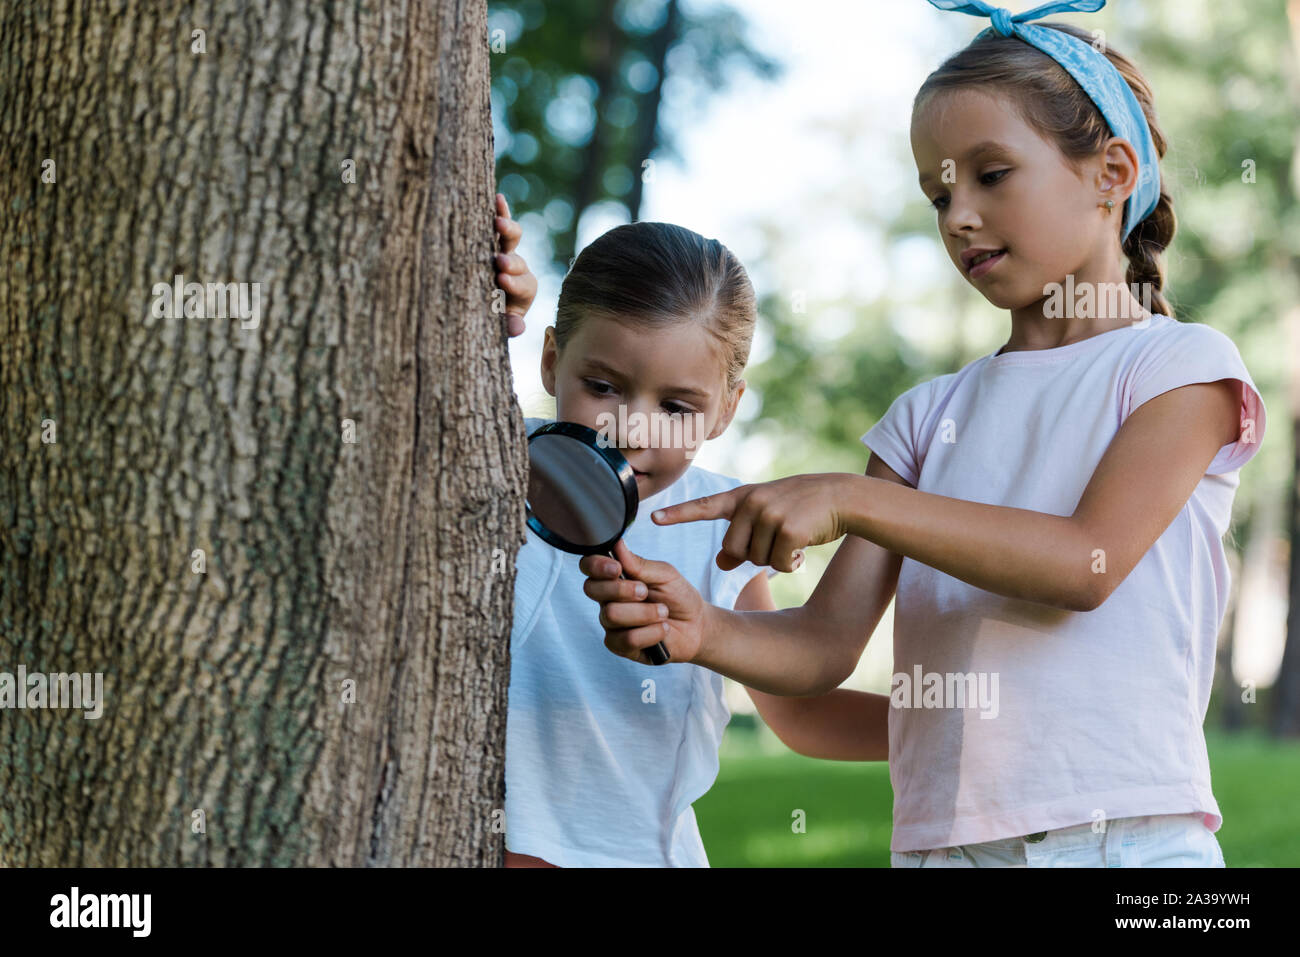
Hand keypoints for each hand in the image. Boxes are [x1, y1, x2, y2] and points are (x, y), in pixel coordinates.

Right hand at [493, 193, 536, 336]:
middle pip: (519, 261)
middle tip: (500, 262)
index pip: (523, 285)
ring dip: (507, 229)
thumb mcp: (498, 327)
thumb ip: (508, 327)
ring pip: (511, 239)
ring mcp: (505, 252)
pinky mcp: (493, 240)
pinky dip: (500, 211)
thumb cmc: (488, 317)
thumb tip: (517, 328)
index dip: (514, 282)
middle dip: (511, 261)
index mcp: (522, 290)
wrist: (480, 304)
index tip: (502, 280)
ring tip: (497, 222)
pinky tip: (498, 197)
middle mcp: (517, 269)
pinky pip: (499, 224)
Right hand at [579, 539, 709, 664]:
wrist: (696, 625)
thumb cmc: (678, 596)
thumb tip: (618, 545)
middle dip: (622, 589)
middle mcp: (607, 600)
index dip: (596, 565)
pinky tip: (663, 629)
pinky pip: (626, 639)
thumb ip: (640, 564)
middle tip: (645, 591)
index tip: (617, 568)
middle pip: (592, 590)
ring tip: (663, 612)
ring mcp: (611, 624)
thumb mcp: (665, 574)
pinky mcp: (620, 646)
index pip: (589, 567)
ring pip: (611, 614)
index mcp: (614, 578)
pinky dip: (651, 632)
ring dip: (644, 612)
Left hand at [652, 474, 855, 571]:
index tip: (652, 518)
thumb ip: (743, 535)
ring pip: (756, 559)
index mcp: (743, 497)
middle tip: (777, 541)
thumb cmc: (802, 509)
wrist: (842, 497)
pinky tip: (803, 548)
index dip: (678, 514)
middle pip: (733, 550)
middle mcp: (751, 502)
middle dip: (753, 555)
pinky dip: (791, 563)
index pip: (705, 506)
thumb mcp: (768, 516)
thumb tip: (720, 563)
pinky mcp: (788, 528)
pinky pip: (778, 563)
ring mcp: (769, 513)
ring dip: (776, 558)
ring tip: (794, 538)